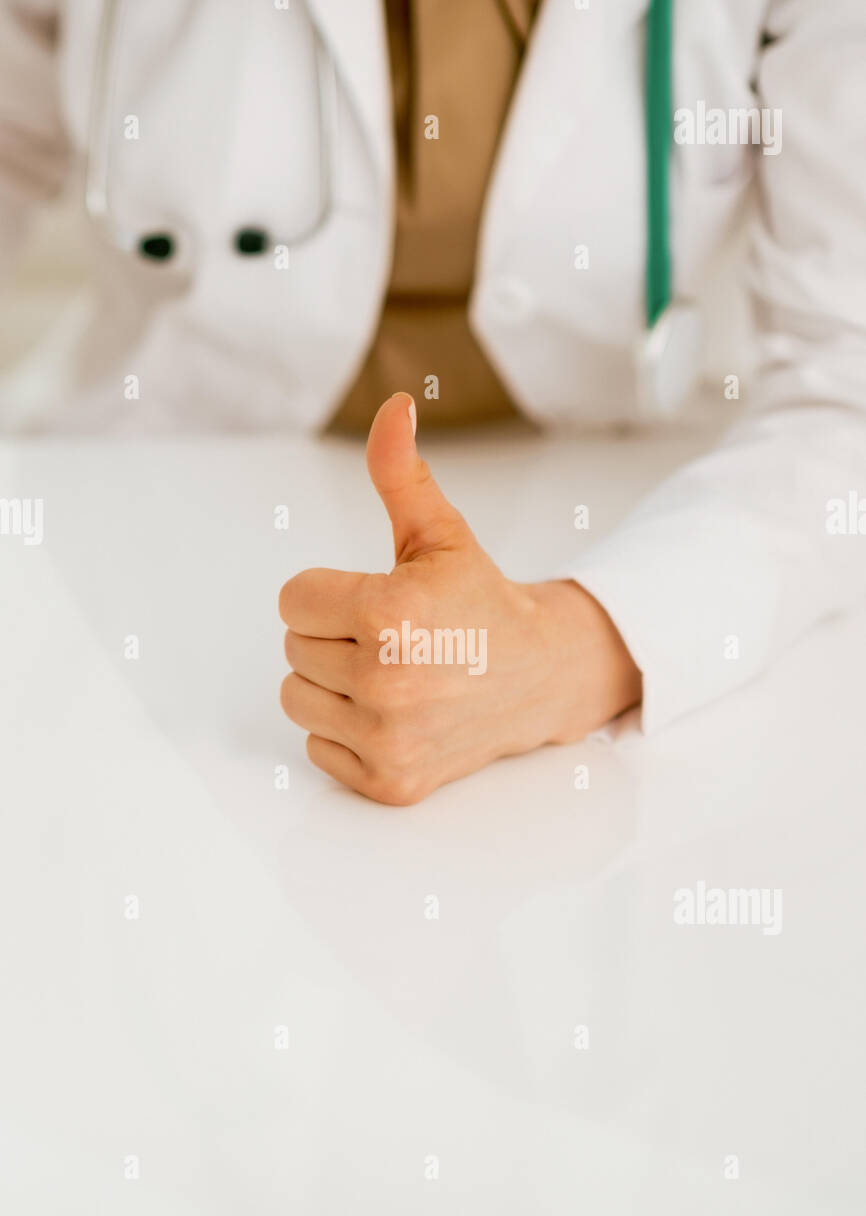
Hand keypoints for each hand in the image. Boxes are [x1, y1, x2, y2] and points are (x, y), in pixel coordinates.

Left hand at [279, 393, 640, 803]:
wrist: (539, 678)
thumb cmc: (481, 603)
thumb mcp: (441, 535)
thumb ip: (401, 473)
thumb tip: (392, 405)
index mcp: (391, 614)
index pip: (291, 601)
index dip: (329, 593)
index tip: (376, 599)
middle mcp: (387, 682)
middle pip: (293, 649)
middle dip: (333, 636)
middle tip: (392, 638)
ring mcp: (388, 738)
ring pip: (297, 698)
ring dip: (331, 684)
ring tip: (388, 673)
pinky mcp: (390, 781)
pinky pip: (317, 746)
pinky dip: (346, 731)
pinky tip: (393, 713)